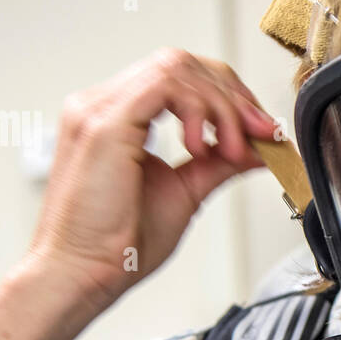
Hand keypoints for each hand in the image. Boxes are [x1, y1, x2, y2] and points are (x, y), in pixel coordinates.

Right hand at [0, 48, 276, 339]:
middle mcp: (101, 105)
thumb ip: (219, 163)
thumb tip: (259, 147)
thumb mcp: (185, 192)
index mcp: (116, 117)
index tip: (259, 129)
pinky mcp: (103, 124)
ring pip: (176, 68)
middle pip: (181, 63)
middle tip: (260, 132)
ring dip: (220, 105)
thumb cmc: (116, 246)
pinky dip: (198, 109)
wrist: (81, 276)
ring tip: (233, 148)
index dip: (226, 96)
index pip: (179, 77)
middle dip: (231, 95)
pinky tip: (204, 145)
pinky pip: (164, 85)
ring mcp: (97, 109)